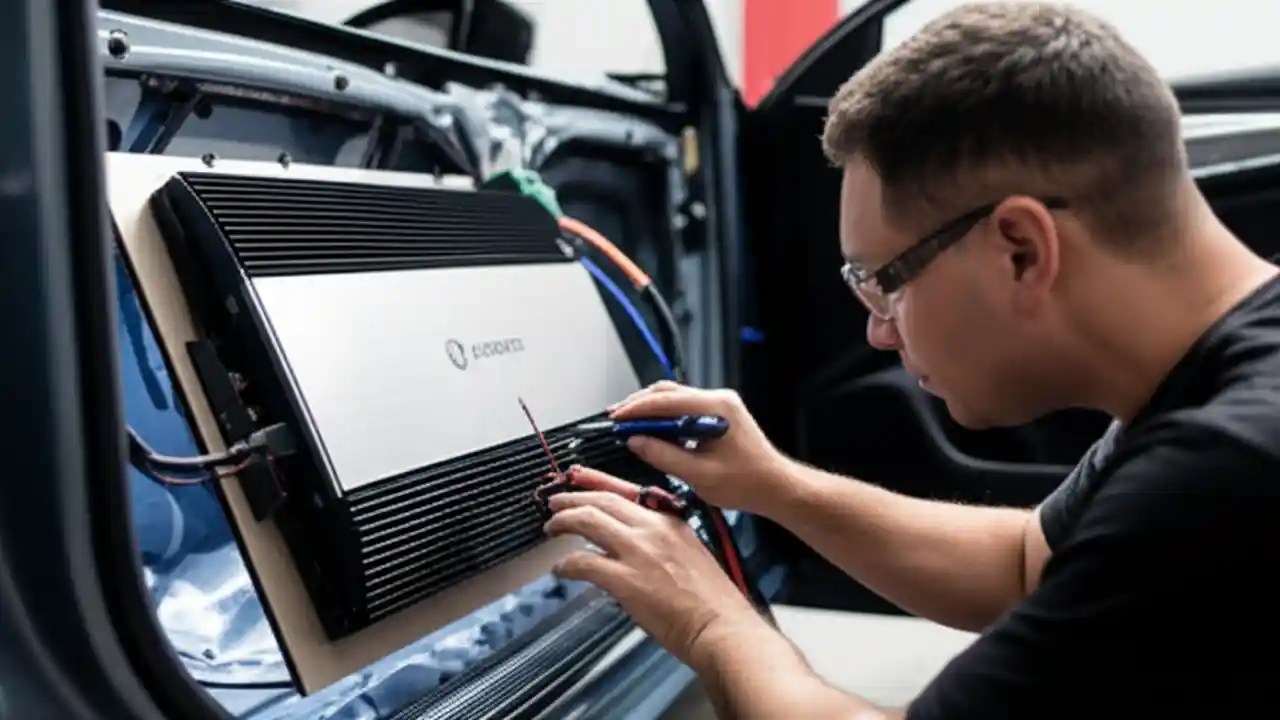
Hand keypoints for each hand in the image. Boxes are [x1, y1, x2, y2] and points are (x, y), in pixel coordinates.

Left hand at [543, 466, 769, 666]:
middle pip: (602, 501)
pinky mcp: (626, 580)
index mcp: (670, 520)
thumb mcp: (690, 552)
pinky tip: (560, 569)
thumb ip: (661, 541)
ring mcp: (638, 552)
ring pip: (588, 521)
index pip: (625, 490)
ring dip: (563, 521)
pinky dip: (566, 564)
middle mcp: (652, 529)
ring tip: (551, 527)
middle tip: (555, 502)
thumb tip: (630, 543)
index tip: (577, 475)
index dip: (595, 481)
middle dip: (572, 498)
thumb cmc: (712, 600)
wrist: (722, 626)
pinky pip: (584, 562)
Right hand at [607, 381, 791, 514]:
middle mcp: (718, 400)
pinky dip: (664, 417)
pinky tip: (651, 429)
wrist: (776, 487)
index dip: (636, 409)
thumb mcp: (700, 475)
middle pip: (668, 392)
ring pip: (675, 398)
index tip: (615, 419)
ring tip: (627, 423)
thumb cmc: (746, 483)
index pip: (666, 400)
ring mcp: (719, 406)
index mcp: (715, 408)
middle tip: (616, 419)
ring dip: (651, 410)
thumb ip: (664, 456)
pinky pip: (685, 409)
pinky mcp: (718, 415)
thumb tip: (635, 442)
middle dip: (640, 404)